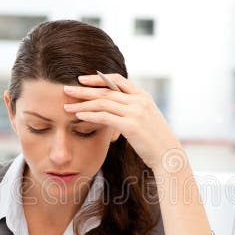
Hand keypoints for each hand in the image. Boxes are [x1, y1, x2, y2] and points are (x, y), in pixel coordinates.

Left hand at [63, 74, 181, 172]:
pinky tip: (79, 115)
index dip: (98, 78)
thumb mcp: (146, 119)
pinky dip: (90, 115)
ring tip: (67, 106)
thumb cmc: (155, 140)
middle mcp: (139, 100)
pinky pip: (105, 116)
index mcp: (143, 96)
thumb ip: (132, 109)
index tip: (82, 79)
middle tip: (66, 89)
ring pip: (103, 102)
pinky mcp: (131, 125)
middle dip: (84, 89)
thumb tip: (116, 108)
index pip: (117, 79)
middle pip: (106, 90)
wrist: (168, 155)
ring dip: (82, 103)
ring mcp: (136, 112)